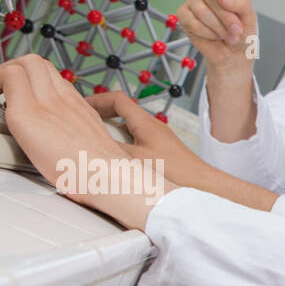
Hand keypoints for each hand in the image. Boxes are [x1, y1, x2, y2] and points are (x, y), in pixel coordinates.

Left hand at [0, 54, 167, 229]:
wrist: (111, 179)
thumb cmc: (102, 176)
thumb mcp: (92, 153)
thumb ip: (77, 141)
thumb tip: (63, 150)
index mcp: (80, 109)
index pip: (53, 80)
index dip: (31, 82)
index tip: (17, 94)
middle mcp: (65, 100)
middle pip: (38, 64)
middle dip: (12, 69)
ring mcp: (48, 103)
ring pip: (22, 64)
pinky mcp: (29, 113)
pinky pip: (6, 79)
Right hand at [89, 91, 277, 212]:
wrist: (203, 186)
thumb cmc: (176, 172)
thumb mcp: (133, 160)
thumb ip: (110, 150)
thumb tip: (87, 147)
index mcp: (145, 122)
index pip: (117, 99)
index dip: (96, 100)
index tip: (80, 106)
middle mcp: (153, 128)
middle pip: (122, 113)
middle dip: (100, 116)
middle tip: (83, 122)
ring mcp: (159, 141)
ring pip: (129, 130)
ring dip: (111, 133)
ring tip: (95, 142)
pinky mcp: (163, 155)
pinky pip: (137, 144)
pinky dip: (123, 147)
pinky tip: (117, 162)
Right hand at [178, 0, 257, 76]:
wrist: (233, 56)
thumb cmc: (243, 33)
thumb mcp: (249, 15)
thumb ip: (239, 2)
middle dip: (227, 16)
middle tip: (235, 28)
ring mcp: (193, 1)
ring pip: (202, 10)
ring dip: (219, 28)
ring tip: (226, 34)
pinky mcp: (183, 15)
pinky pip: (192, 22)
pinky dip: (207, 33)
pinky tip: (213, 36)